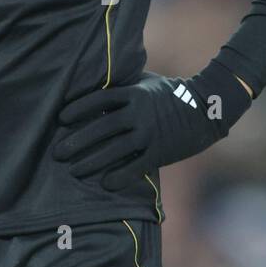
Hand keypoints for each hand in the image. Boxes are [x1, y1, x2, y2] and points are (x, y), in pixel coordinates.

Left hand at [54, 64, 251, 190]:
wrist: (207, 108)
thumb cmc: (173, 92)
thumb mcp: (148, 82)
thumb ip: (125, 84)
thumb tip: (97, 82)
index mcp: (134, 93)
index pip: (99, 99)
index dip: (78, 109)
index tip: (61, 119)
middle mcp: (139, 113)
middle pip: (101, 128)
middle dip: (77, 142)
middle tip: (58, 153)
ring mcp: (150, 133)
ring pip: (114, 150)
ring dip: (91, 162)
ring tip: (74, 171)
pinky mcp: (161, 151)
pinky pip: (136, 167)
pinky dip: (119, 176)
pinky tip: (105, 184)